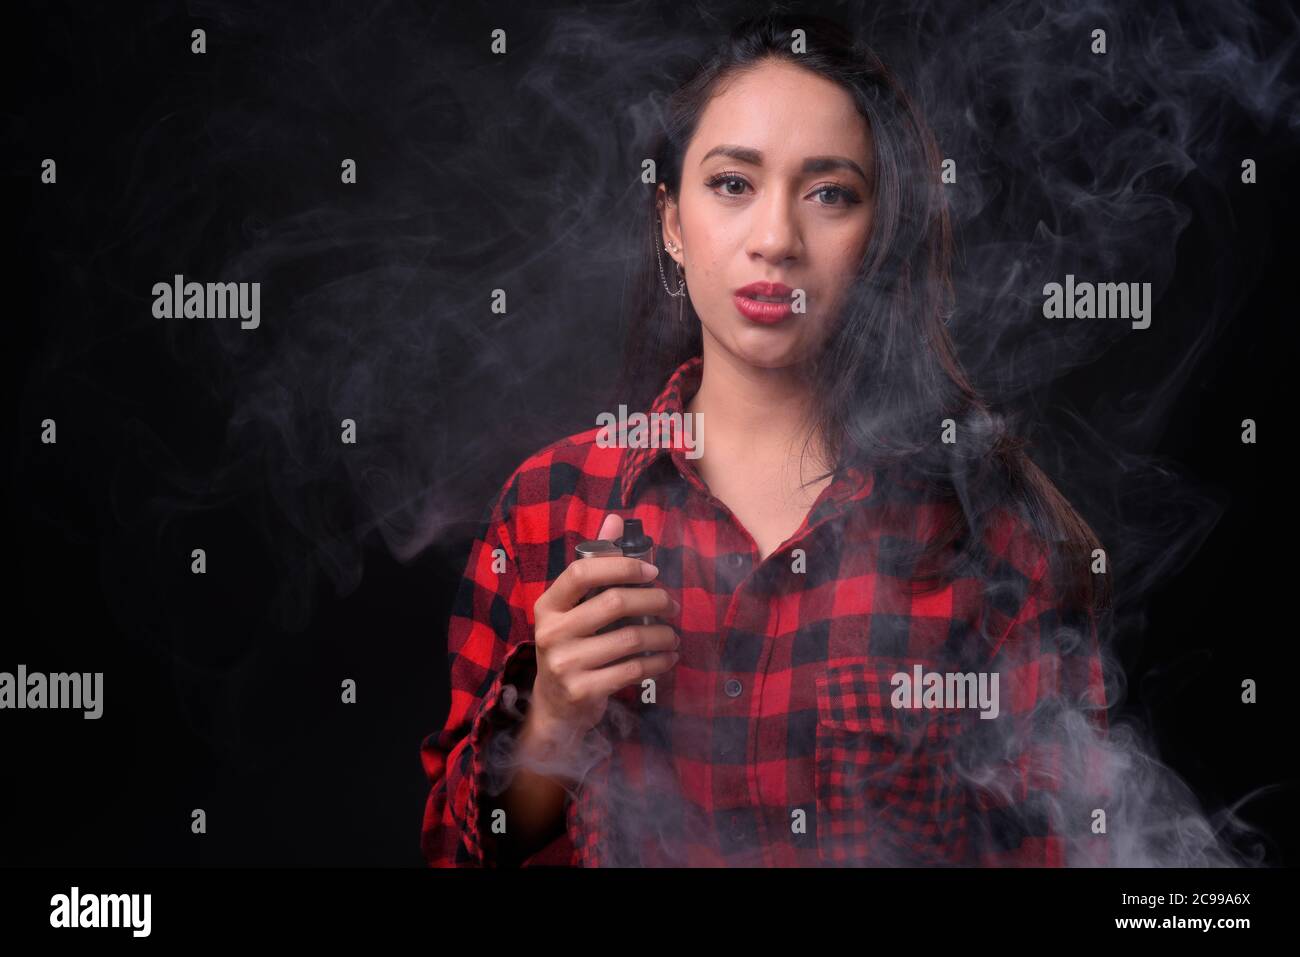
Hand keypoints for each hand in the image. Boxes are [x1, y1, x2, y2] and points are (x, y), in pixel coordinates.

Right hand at [527, 513, 679, 744]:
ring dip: (662, 634)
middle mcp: (551, 632)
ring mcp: (565, 664)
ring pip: (630, 638)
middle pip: (614, 602)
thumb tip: (615, 519)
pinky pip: (633, 670)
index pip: (582, 571)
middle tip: (672, 604)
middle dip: (653, 600)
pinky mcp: (583, 690)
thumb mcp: (574, 607)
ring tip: (673, 635)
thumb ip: (595, 563)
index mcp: (548, 604)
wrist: (555, 706)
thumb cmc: (571, 645)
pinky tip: (668, 658)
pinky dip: (659, 662)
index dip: (622, 566)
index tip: (651, 572)